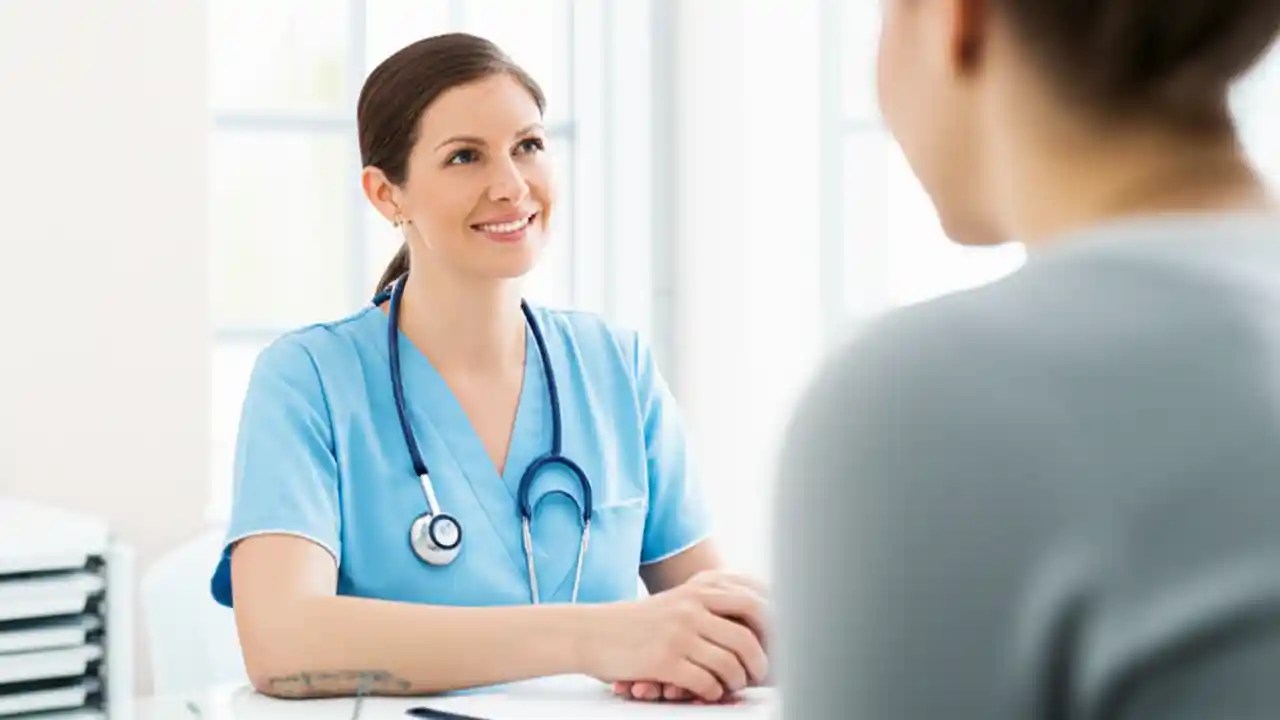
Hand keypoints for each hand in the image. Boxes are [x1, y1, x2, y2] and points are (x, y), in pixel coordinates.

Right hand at [585, 570, 769, 702]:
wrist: (592, 631)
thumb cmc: (639, 621)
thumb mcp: (678, 599)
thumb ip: (712, 601)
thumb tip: (761, 615)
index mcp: (700, 588)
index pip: (754, 602)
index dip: (773, 626)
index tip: (776, 643)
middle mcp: (692, 606)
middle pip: (748, 636)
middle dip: (761, 661)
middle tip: (760, 674)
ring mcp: (679, 633)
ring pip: (731, 664)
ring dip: (737, 681)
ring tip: (734, 685)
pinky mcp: (664, 660)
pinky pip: (706, 683)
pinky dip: (713, 692)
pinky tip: (708, 691)